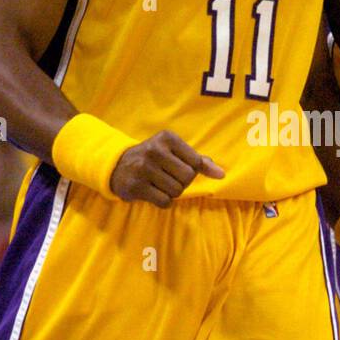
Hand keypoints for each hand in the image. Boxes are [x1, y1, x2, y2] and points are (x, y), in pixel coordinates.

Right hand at [110, 131, 224, 205]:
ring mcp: (143, 168)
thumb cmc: (154, 158)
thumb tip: (221, 174)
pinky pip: (164, 201)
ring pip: (176, 191)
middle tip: (168, 178)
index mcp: (167, 138)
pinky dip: (163, 201)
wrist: (118, 165)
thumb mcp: (174, 152)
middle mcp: (154, 150)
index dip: (193, 171)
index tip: (181, 169)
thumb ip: (198, 161)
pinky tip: (153, 192)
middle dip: (182, 183)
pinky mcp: (136, 186)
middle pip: (187, 178)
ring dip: (172, 192)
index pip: (196, 162)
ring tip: (159, 184)